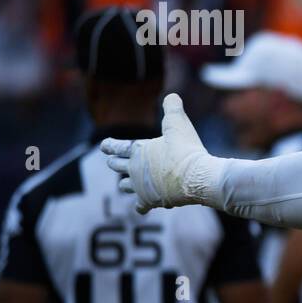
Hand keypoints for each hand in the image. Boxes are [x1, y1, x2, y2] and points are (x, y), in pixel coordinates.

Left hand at [101, 93, 218, 213]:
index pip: (116, 146)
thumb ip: (172, 108)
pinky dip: (140, 206)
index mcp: (137, 150)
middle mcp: (134, 169)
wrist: (197, 177)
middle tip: (113, 161)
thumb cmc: (186, 150)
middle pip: (116, 166)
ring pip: (124, 186)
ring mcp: (141, 187)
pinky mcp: (151, 201)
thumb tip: (172, 95)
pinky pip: (140, 206)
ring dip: (125, 183)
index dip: (109, 145)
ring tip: (126, 183)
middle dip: (114, 162)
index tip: (103, 146)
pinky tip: (141, 207)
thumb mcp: (179, 124)